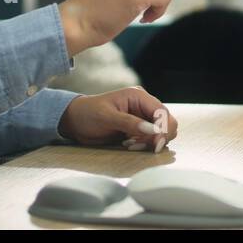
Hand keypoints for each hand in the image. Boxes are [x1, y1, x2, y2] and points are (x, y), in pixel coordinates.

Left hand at [57, 87, 178, 152]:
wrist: (75, 121)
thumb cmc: (87, 114)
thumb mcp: (106, 117)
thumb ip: (129, 123)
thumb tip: (153, 130)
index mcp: (138, 96)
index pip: (161, 112)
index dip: (163, 128)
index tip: (156, 144)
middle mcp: (143, 105)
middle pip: (167, 121)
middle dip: (159, 136)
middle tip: (141, 146)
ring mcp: (142, 117)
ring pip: (161, 131)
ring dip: (152, 141)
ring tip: (131, 145)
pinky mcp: (138, 128)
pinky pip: (152, 138)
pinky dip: (146, 144)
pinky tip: (130, 145)